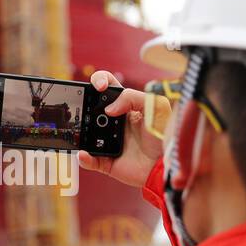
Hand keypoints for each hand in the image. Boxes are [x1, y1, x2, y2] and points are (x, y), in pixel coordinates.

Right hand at [76, 71, 164, 188]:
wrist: (165, 164)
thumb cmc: (163, 134)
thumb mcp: (155, 106)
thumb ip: (132, 98)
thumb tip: (108, 109)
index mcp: (125, 106)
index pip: (108, 87)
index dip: (99, 81)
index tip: (100, 87)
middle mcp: (114, 122)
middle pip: (91, 109)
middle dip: (84, 105)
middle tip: (85, 107)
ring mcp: (108, 142)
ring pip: (86, 134)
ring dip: (80, 131)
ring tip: (80, 131)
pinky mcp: (107, 161)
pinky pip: (90, 160)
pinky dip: (84, 158)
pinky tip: (84, 154)